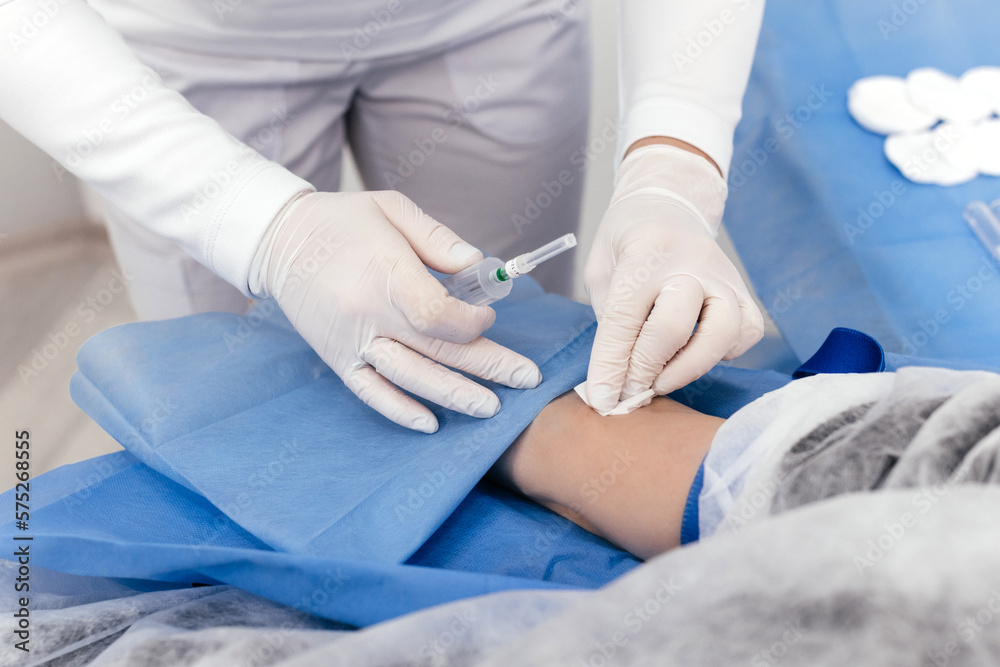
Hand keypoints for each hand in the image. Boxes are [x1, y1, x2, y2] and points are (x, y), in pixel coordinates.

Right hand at [250, 191, 541, 432]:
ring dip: (454, 395)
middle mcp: (367, 314)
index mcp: (385, 273)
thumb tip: (480, 265)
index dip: (471, 321)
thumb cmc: (342, 221)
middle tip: (526, 379)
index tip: (487, 315)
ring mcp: (350, 341)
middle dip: (488, 366)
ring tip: (492, 408)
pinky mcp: (336, 359)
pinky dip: (400, 411)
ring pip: (409, 377)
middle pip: (436, 350)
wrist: (278, 240)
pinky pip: (370, 392)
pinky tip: (431, 424)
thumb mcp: (392, 208)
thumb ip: (438, 238)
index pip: (437, 313)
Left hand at [583, 144, 763, 412]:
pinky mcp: (743, 289)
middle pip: (673, 327)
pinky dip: (724, 353)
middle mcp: (689, 262)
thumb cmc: (626, 243)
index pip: (625, 317)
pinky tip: (696, 355)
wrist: (668, 204)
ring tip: (660, 381)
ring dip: (688, 368)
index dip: (610, 364)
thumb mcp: (601, 271)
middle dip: (645, 370)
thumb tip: (611, 384)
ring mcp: (722, 275)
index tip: (602, 399)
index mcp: (644, 252)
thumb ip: (608, 324)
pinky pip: (746, 332)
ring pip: (722, 331)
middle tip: (629, 392)